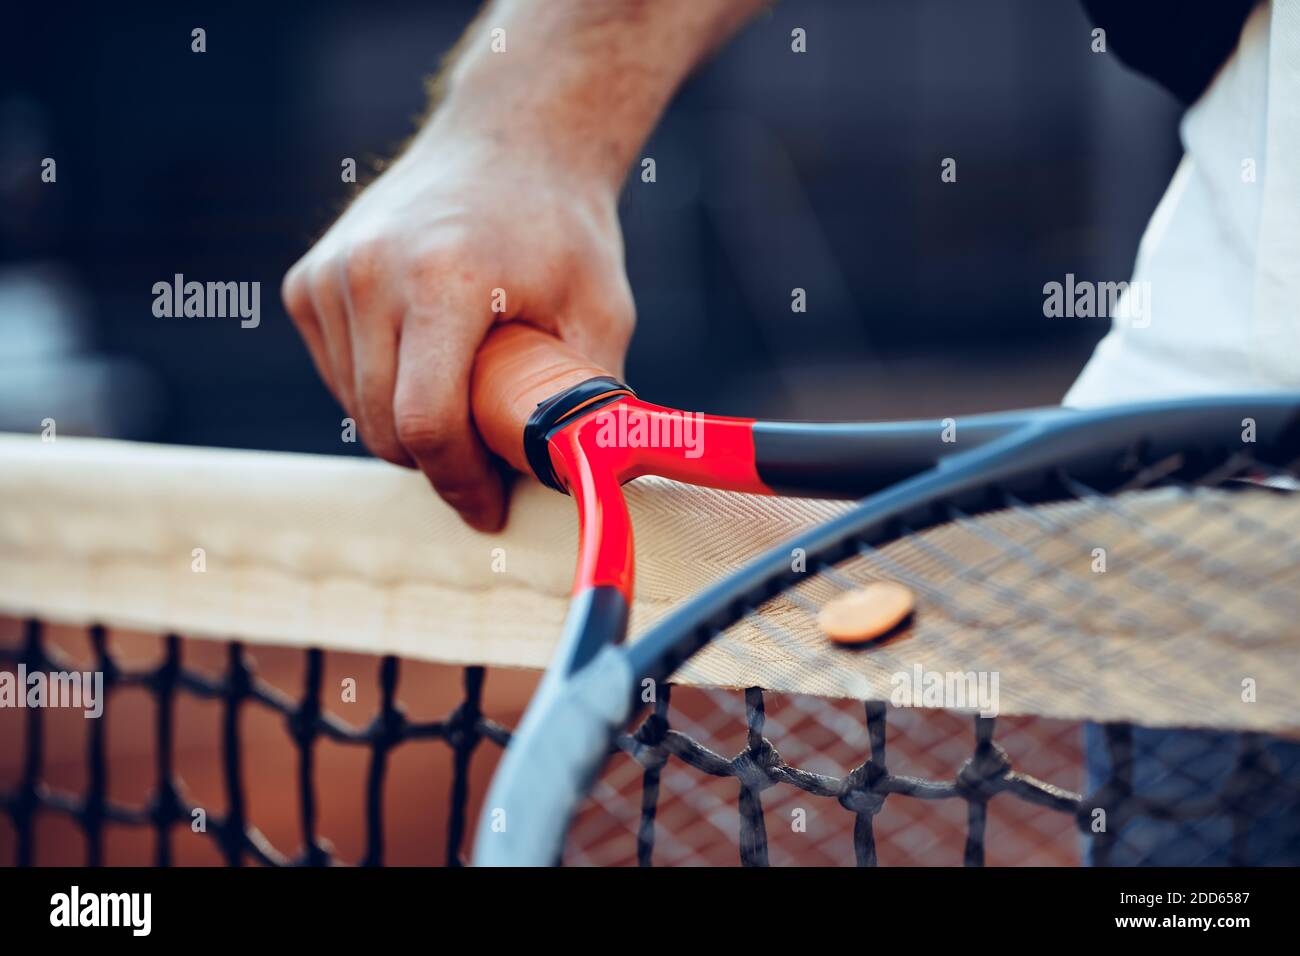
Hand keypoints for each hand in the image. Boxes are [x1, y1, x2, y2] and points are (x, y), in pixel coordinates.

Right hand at [281, 125, 633, 531]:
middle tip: (493, 460)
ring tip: (468, 395)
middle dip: (440, 465)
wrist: (511, 142)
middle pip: (385, 428)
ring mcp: (330, 275)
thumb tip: (591, 482)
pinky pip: (340, 378)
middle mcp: (369, 272)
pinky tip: (428, 361)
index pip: (426, 422)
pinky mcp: (308, 283)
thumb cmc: (563, 231)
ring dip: (409, 430)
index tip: (490, 509)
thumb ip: (590, 399)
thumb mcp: (602, 312)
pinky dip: (381, 393)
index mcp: (443, 280)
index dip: (459, 484)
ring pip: (358, 410)